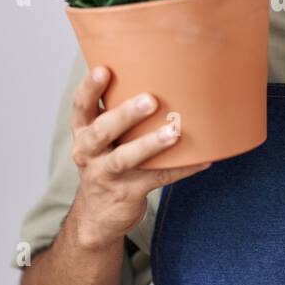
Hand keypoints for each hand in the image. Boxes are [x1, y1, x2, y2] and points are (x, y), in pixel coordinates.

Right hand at [64, 65, 210, 249]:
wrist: (98, 216)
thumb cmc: (107, 161)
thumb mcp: (101, 137)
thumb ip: (116, 111)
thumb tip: (156, 72)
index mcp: (83, 131)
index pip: (80, 106)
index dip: (90, 88)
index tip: (103, 69)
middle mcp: (88, 152)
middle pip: (102, 130)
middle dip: (125, 114)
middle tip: (149, 99)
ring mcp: (106, 175)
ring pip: (126, 158)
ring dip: (150, 144)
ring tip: (173, 133)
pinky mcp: (127, 193)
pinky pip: (158, 178)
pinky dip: (182, 168)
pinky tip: (203, 159)